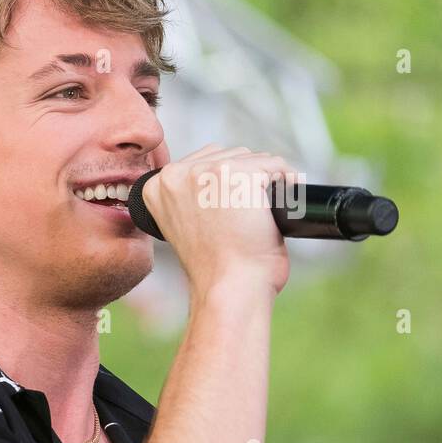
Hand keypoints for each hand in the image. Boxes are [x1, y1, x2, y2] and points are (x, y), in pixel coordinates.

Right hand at [142, 144, 294, 296]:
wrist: (228, 287)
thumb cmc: (212, 267)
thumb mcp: (185, 225)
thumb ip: (190, 197)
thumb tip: (217, 180)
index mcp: (156, 187)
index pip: (199, 163)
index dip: (222, 183)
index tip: (230, 207)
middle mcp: (177, 174)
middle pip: (226, 155)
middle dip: (244, 179)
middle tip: (247, 213)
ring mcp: (208, 171)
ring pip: (250, 158)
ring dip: (264, 180)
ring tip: (260, 212)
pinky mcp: (240, 175)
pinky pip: (274, 164)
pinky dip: (285, 180)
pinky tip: (280, 202)